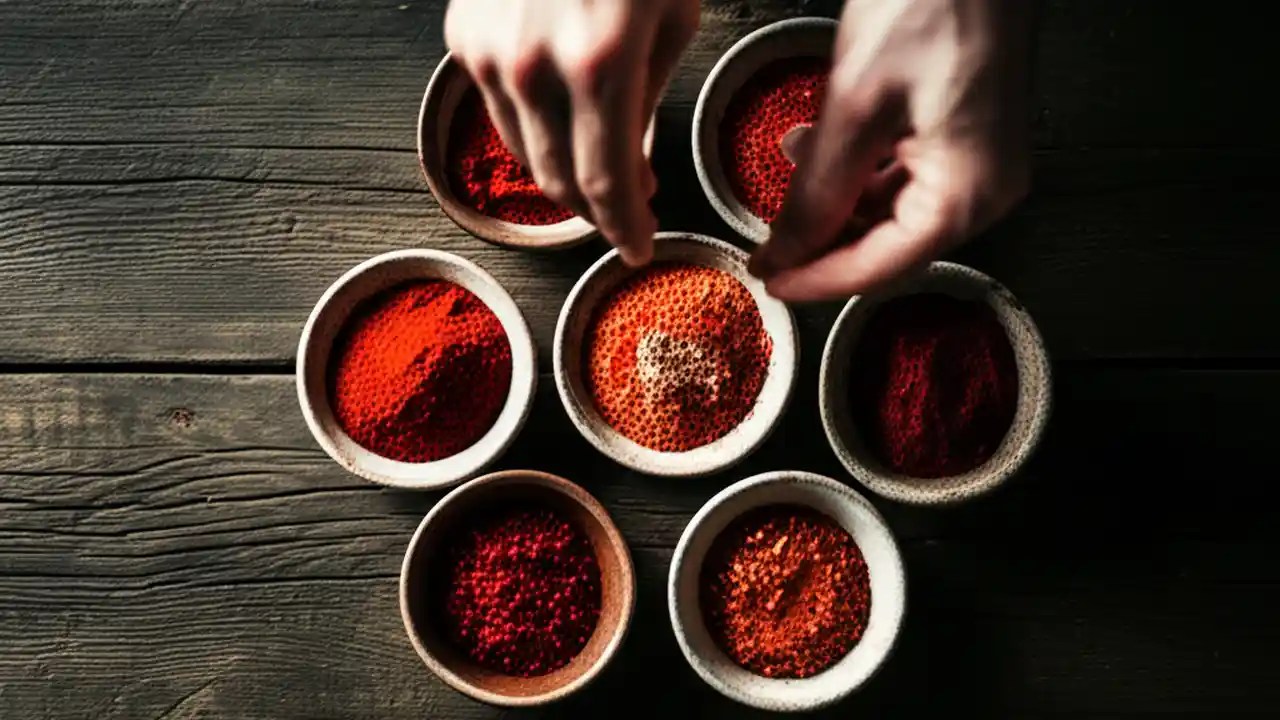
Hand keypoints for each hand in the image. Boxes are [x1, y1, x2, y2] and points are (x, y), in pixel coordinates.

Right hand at [445, 0, 699, 264]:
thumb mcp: (672, 17)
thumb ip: (649, 98)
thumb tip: (632, 166)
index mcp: (600, 62)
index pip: (605, 181)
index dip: (623, 226)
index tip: (637, 247)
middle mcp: (533, 66)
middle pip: (559, 179)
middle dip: (597, 209)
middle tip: (630, 212)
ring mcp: (490, 52)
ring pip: (524, 151)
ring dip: (563, 171)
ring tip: (599, 162)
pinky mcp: (465, 36)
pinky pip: (500, 105)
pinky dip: (533, 120)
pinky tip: (562, 108)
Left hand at [749, 0, 1031, 299]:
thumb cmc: (935, 1)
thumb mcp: (856, 106)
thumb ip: (817, 192)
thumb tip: (785, 251)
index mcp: (967, 194)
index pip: (880, 266)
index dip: (816, 279)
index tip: (768, 280)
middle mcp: (984, 189)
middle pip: (888, 245)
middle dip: (823, 242)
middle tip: (767, 244)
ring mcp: (980, 162)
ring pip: (892, 211)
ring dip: (836, 205)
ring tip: (787, 182)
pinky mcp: (967, 134)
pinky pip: (906, 174)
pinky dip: (858, 172)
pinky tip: (820, 149)